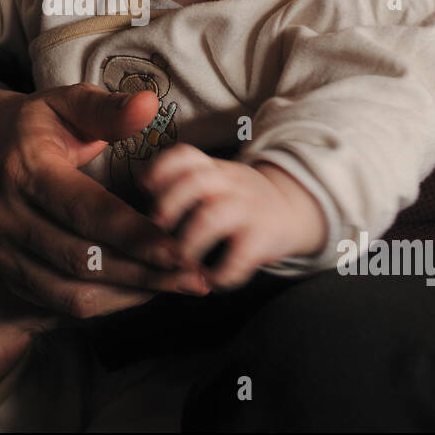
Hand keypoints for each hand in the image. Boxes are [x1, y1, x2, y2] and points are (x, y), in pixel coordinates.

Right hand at [0, 84, 211, 318]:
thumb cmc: (36, 124)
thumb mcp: (68, 102)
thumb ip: (109, 109)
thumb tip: (148, 105)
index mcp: (25, 169)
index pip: (86, 211)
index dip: (136, 234)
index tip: (181, 248)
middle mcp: (8, 216)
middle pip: (83, 259)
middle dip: (144, 272)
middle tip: (195, 274)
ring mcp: (4, 250)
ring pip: (73, 291)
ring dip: (130, 293)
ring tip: (178, 285)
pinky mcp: (10, 273)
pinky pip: (63, 303)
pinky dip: (108, 303)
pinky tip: (143, 290)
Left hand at [140, 144, 326, 289]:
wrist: (294, 212)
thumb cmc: (240, 200)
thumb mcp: (218, 180)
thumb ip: (185, 180)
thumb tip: (141, 182)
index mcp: (215, 170)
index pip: (186, 156)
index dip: (161, 169)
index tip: (145, 187)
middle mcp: (231, 185)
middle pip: (195, 182)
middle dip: (169, 204)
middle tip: (159, 226)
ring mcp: (249, 210)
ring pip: (213, 217)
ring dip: (189, 242)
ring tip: (180, 259)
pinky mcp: (264, 238)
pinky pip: (239, 257)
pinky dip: (220, 273)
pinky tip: (210, 279)